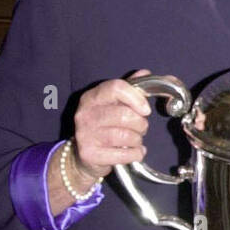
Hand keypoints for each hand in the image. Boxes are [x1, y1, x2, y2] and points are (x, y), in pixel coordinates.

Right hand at [70, 70, 151, 184]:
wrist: (84, 157)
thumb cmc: (104, 127)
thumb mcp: (114, 104)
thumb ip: (130, 89)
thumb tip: (145, 73)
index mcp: (92, 97)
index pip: (116, 88)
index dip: (136, 98)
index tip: (146, 109)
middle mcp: (85, 114)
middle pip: (124, 114)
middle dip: (140, 123)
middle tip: (140, 128)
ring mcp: (85, 134)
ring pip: (125, 135)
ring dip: (138, 139)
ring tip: (135, 140)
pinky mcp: (89, 153)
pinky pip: (124, 154)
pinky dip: (136, 154)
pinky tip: (134, 152)